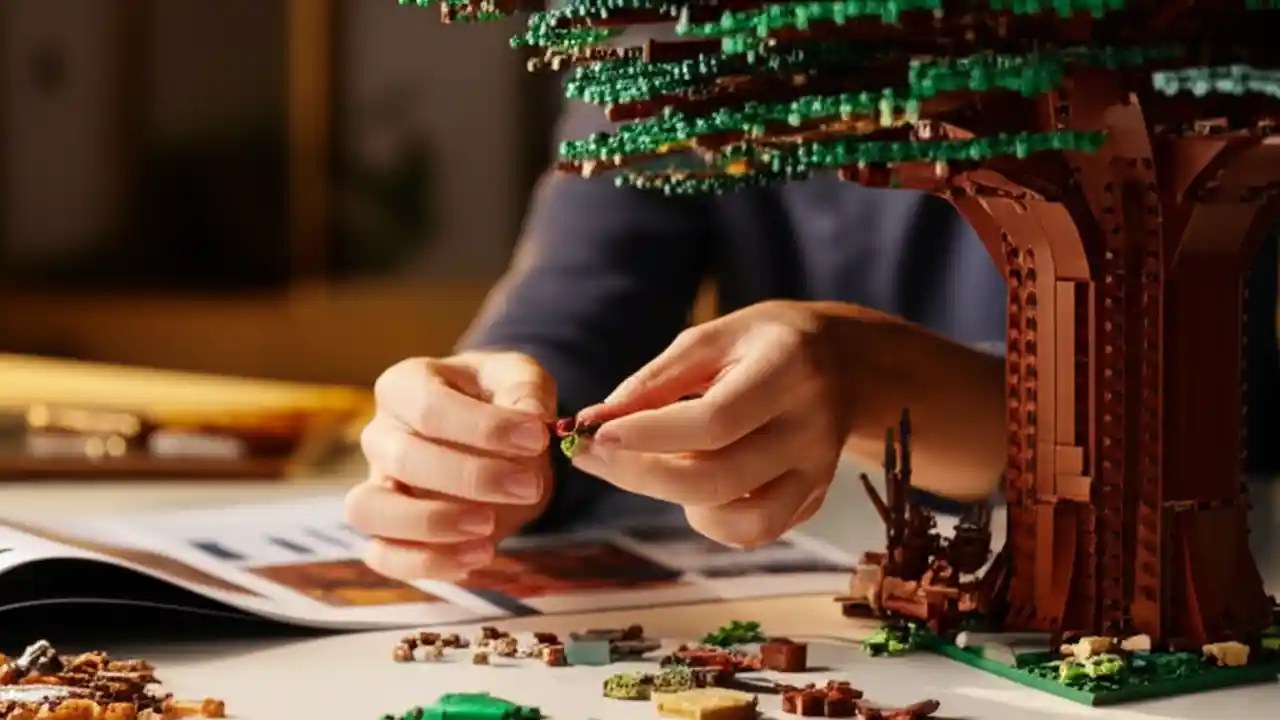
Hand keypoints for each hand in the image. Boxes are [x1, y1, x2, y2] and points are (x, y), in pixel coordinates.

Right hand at [345, 352, 554, 579]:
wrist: (499, 440)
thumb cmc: (501, 400)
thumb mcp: (520, 378)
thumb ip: (526, 388)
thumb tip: (529, 413)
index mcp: (406, 385)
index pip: (429, 405)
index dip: (484, 426)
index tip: (537, 438)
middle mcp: (380, 433)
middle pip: (403, 457)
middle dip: (471, 477)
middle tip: (527, 486)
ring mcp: (377, 484)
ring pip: (369, 509)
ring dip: (431, 524)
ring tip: (487, 529)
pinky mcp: (387, 530)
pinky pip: (382, 555)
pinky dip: (425, 563)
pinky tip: (477, 555)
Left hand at [572, 301, 852, 547]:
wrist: (846, 363)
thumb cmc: (765, 344)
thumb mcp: (713, 338)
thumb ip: (656, 380)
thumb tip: (597, 421)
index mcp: (788, 369)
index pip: (714, 421)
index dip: (649, 435)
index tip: (596, 434)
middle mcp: (812, 427)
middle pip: (719, 479)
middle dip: (642, 474)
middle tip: (593, 458)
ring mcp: (818, 472)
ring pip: (739, 521)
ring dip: (677, 501)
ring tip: (659, 463)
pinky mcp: (814, 499)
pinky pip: (755, 532)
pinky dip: (712, 518)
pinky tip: (695, 483)